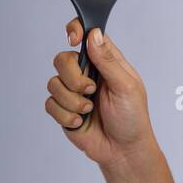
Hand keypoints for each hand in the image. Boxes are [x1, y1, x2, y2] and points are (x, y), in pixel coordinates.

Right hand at [45, 18, 156, 168]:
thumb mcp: (126, 86)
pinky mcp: (64, 110)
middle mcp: (87, 74)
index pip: (86, 34)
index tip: (73, 39)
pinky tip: (82, 122)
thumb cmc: (132, 118)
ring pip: (53, 83)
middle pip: (62, 59)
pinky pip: (50, 104)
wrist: (123, 151)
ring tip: (90, 111)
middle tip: (91, 91)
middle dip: (73, 77)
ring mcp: (73, 92)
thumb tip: (93, 35)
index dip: (75, 30)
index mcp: (105, 62)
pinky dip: (66, 116)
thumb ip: (108, 61)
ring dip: (73, 101)